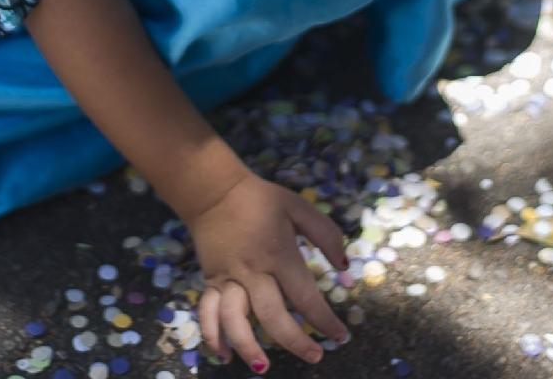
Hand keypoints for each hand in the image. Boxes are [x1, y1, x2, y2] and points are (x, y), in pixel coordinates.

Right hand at [186, 171, 351, 369]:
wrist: (213, 190)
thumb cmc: (261, 200)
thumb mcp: (299, 207)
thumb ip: (326, 234)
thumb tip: (345, 266)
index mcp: (278, 254)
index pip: (304, 296)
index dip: (324, 320)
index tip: (340, 336)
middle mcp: (252, 271)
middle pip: (272, 316)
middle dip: (295, 341)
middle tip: (315, 357)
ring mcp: (228, 278)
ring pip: (234, 321)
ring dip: (248, 347)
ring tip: (262, 368)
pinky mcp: (210, 281)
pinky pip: (207, 313)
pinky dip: (213, 336)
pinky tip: (224, 356)